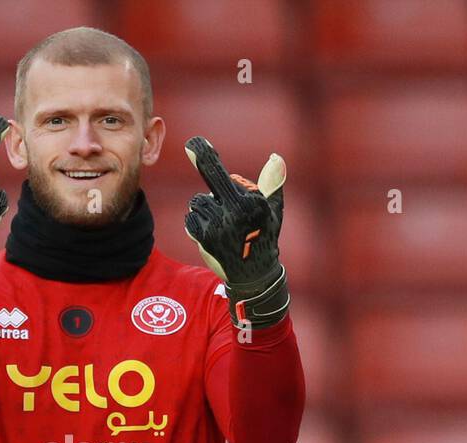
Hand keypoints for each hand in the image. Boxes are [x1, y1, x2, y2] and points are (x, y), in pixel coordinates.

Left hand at [184, 136, 289, 328]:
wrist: (253, 276)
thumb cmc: (265, 236)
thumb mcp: (274, 210)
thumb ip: (272, 183)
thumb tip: (275, 157)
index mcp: (249, 202)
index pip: (220, 174)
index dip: (204, 156)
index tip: (193, 143)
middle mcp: (231, 214)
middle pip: (209, 186)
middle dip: (215, 192)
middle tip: (224, 203)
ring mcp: (215, 227)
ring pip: (198, 202)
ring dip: (206, 208)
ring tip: (223, 223)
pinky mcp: (203, 239)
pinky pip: (191, 219)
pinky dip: (198, 223)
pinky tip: (213, 233)